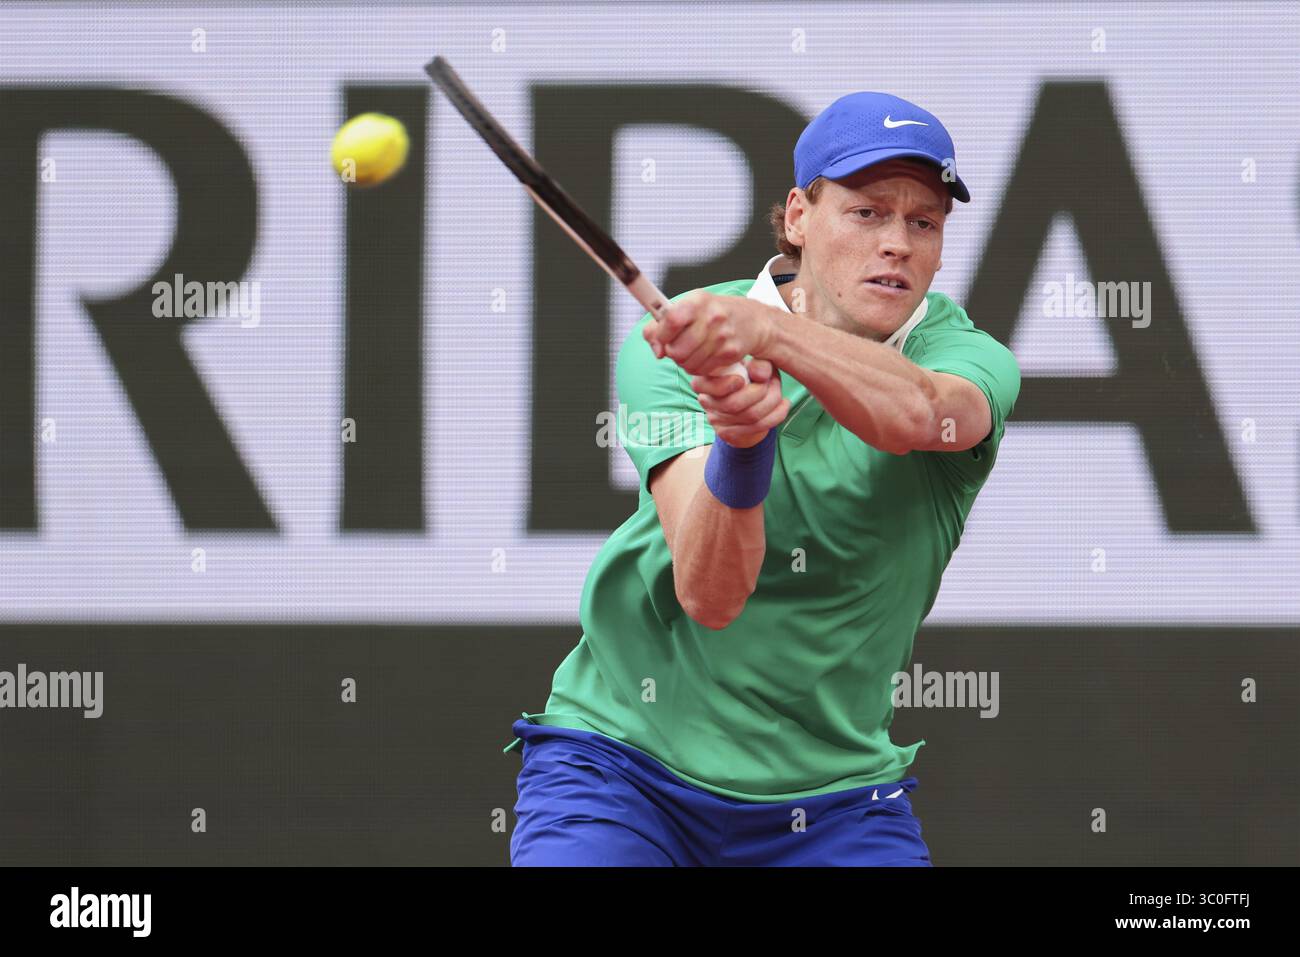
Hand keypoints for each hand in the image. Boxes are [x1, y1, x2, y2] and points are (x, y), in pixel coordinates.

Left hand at [644, 290, 777, 376]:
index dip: (660, 334)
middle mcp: (712, 318)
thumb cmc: (714, 313)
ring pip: (686, 363)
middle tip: (678, 345)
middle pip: (676, 350)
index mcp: (698, 301)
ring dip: (684, 361)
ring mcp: (722, 337)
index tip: (661, 336)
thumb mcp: (688, 307)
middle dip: (672, 352)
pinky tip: (702, 356)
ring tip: (691, 350)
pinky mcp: (730, 354)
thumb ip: (662, 324)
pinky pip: (701, 370)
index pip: (671, 320)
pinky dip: (697, 367)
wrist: (752, 320)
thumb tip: (656, 349)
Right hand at [691, 357, 789, 447]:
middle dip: (761, 391)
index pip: (703, 386)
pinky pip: (758, 427)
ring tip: (779, 390)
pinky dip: (777, 415)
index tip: (743, 379)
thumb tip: (762, 374)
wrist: (749, 401)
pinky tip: (784, 404)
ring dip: (772, 402)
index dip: (726, 384)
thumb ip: (757, 364)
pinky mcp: (728, 434)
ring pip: (750, 416)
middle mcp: (706, 400)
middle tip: (773, 381)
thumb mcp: (753, 364)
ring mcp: (716, 420)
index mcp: (704, 378)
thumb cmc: (750, 374)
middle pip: (733, 404)